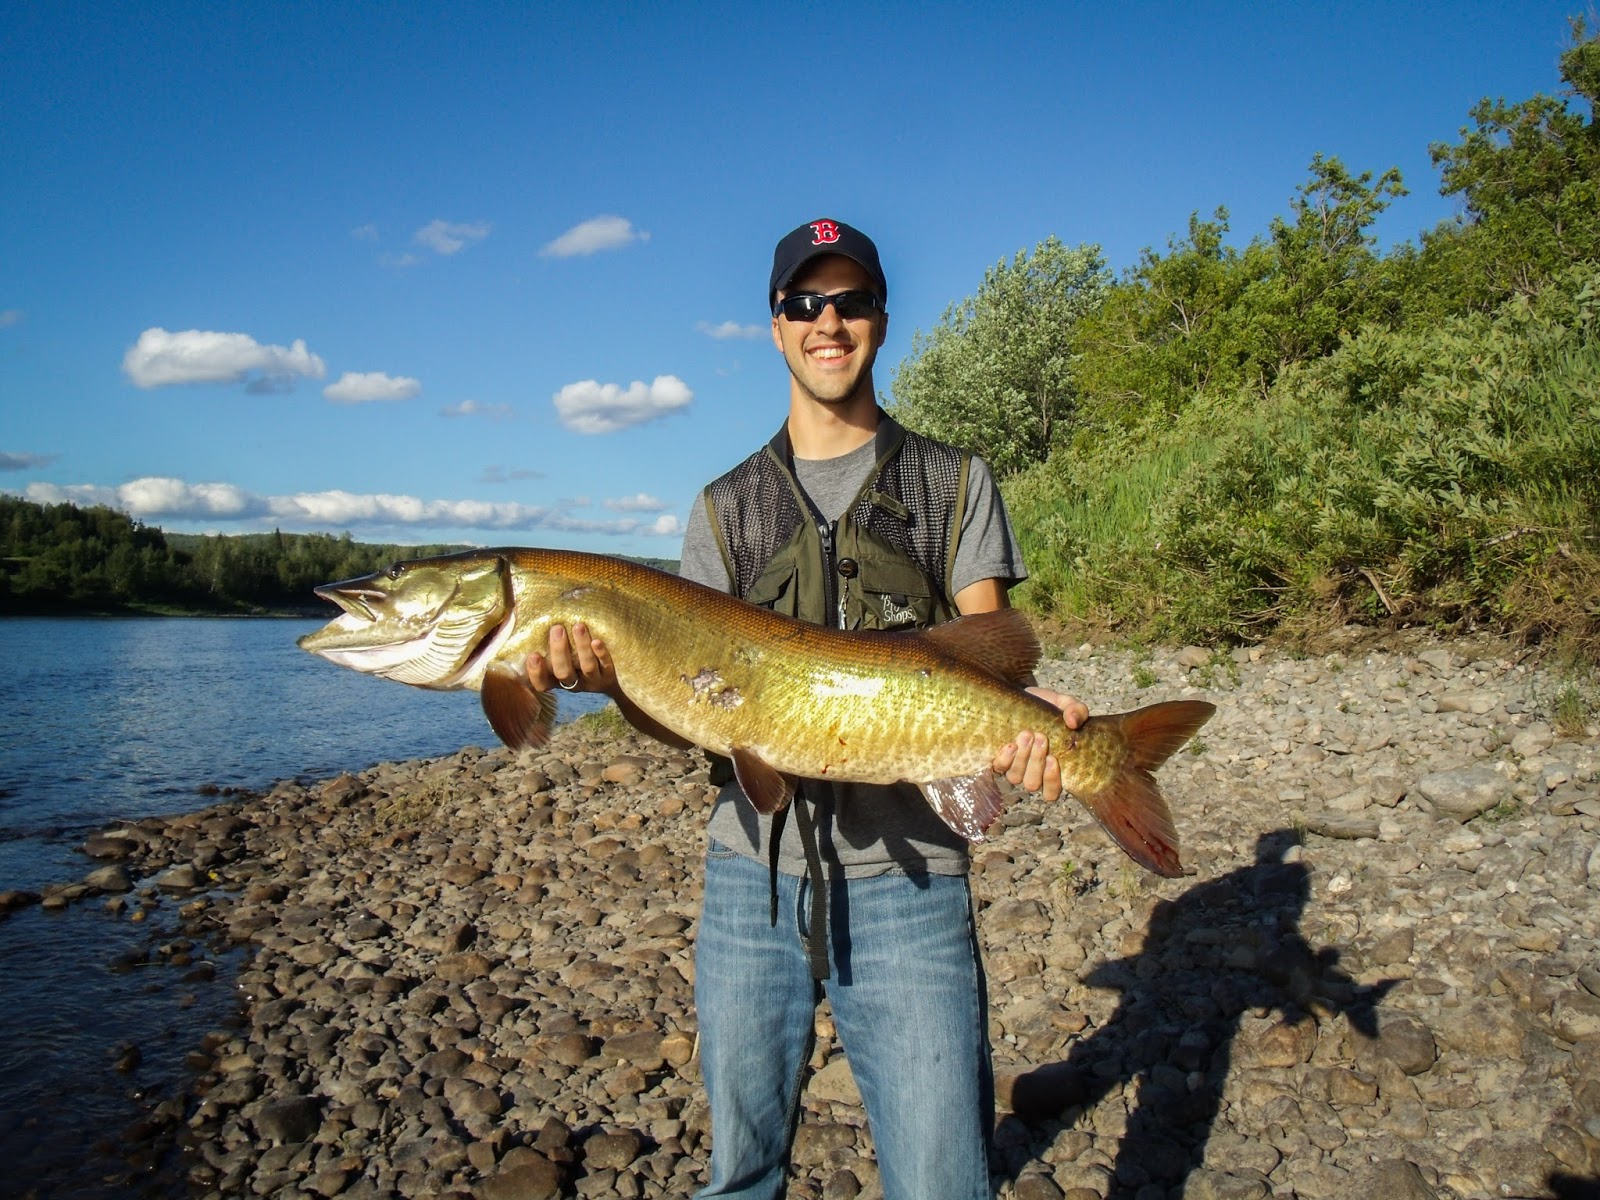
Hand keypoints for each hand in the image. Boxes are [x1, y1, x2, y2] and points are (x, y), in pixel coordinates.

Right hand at [524, 622, 617, 694]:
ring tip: (578, 626)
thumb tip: (526, 618)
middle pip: (563, 673)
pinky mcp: (610, 675)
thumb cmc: (577, 658)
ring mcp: (593, 681)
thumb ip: (545, 643)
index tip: (533, 655)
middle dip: (559, 651)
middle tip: (557, 628)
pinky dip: (601, 654)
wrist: (613, 677)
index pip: (542, 683)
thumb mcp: (561, 656)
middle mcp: (574, 683)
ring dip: (581, 647)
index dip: (536, 673)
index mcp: (557, 680)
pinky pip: (606, 665)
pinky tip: (597, 641)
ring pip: (587, 667)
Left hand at [992, 687, 1086, 804]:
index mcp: (1052, 768)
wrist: (1021, 699)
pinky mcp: (999, 757)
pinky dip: (1004, 759)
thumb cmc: (1047, 709)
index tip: (1053, 759)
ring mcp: (1014, 767)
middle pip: (1032, 783)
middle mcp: (1031, 773)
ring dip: (1022, 757)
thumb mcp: (1065, 705)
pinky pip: (999, 767)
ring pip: (1016, 777)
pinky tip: (1010, 745)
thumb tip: (1073, 722)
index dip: (1052, 782)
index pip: (1051, 793)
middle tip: (1041, 737)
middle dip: (1036, 761)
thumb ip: (1077, 711)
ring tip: (1027, 734)